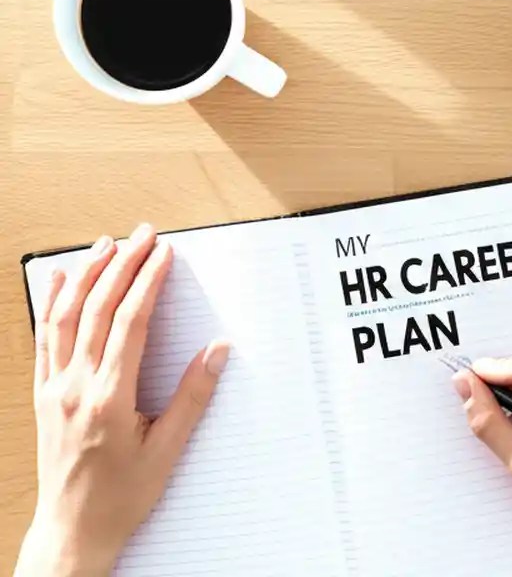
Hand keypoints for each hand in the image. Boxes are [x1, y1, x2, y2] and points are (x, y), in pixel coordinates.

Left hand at [15, 224, 229, 576]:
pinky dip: (53, 303)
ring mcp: (53, 388)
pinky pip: (44, 338)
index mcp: (108, 398)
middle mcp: (74, 387)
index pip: (129, 323)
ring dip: (87, 275)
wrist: (73, 529)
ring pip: (64, 317)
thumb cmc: (123, 495)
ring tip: (107, 245)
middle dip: (122, 265)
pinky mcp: (42, 394)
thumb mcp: (168, 451)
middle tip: (144, 235)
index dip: (148, 282)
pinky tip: (62, 279)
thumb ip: (193, 397)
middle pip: (96, 309)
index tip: (164, 254)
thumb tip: (217, 350)